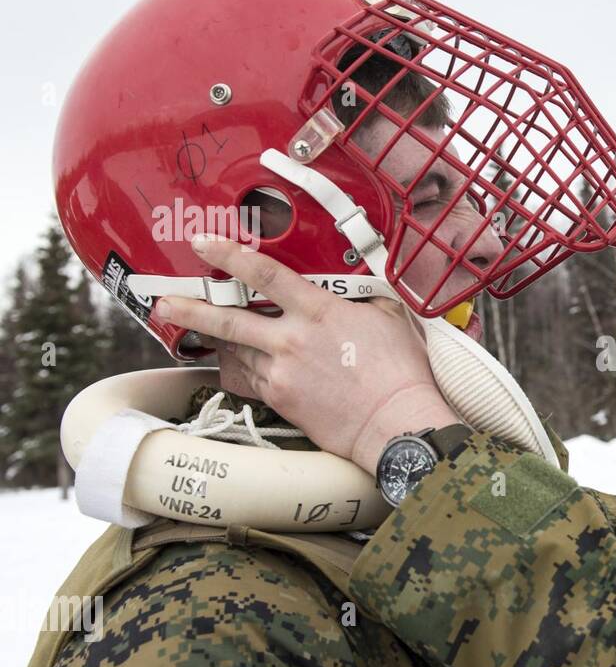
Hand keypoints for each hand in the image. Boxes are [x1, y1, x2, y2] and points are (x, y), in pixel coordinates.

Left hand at [156, 235, 462, 472]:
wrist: (394, 422)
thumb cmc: (400, 373)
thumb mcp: (391, 319)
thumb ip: (366, 300)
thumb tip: (360, 291)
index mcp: (319, 311)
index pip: (266, 275)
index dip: (230, 256)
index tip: (204, 244)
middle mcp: (291, 339)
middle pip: (228, 320)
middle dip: (192, 309)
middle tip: (165, 302)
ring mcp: (282, 372)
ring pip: (235, 351)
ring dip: (217, 341)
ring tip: (196, 333)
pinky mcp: (281, 400)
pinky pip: (249, 380)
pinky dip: (241, 370)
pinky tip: (236, 366)